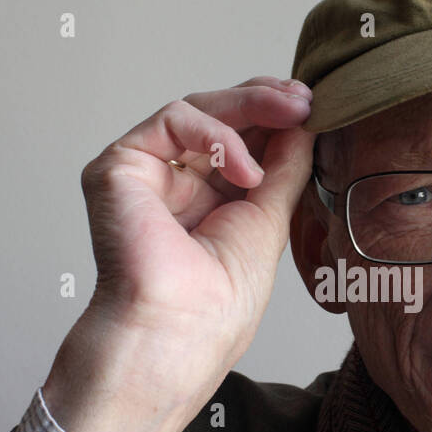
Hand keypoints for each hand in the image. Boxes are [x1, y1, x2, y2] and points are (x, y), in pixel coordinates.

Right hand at [42, 78, 316, 431]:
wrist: (180, 334)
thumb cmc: (216, 306)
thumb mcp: (268, 221)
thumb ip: (283, 170)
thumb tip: (303, 124)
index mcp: (206, 200)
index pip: (239, 139)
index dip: (273, 118)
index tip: (313, 108)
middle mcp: (172, 183)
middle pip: (217, 117)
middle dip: (266, 101)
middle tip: (304, 98)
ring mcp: (144, 174)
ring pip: (196, 110)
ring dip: (249, 105)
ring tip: (291, 114)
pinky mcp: (118, 167)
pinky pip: (172, 121)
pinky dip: (217, 135)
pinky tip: (246, 170)